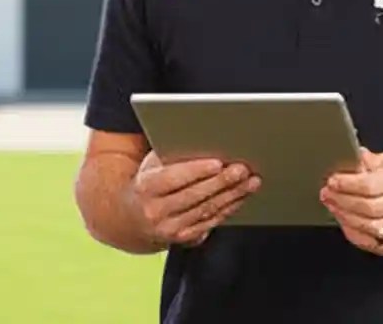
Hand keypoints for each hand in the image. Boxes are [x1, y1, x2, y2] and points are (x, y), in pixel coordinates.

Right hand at [131, 150, 261, 247]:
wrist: (133, 218)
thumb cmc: (148, 182)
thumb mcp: (152, 166)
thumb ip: (172, 157)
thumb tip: (203, 143)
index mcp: (145, 188)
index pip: (172, 179)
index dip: (196, 171)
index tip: (217, 163)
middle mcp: (155, 212)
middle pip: (194, 196)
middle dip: (221, 182)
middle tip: (241, 169)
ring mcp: (170, 229)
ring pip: (206, 210)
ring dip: (232, 196)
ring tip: (250, 181)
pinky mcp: (184, 239)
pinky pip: (211, 222)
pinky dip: (228, 208)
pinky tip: (241, 196)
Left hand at [320, 147, 382, 255]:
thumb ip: (369, 159)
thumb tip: (354, 154)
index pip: (370, 185)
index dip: (347, 184)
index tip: (332, 180)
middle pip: (368, 207)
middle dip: (342, 200)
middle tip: (326, 193)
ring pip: (368, 227)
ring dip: (344, 216)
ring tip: (331, 204)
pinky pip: (369, 243)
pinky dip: (352, 233)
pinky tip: (342, 220)